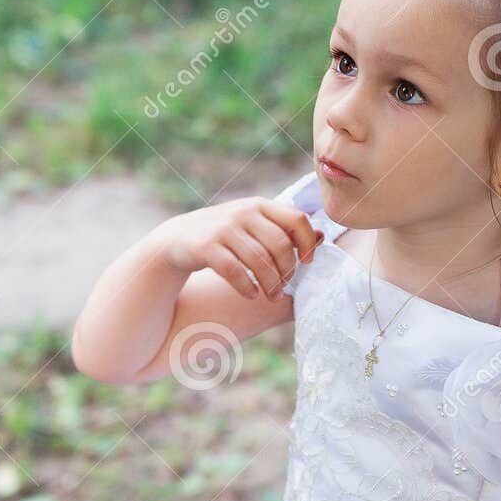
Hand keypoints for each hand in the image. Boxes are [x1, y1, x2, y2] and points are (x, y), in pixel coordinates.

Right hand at [157, 198, 322, 300]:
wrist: (178, 239)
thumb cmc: (225, 235)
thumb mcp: (253, 225)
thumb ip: (283, 229)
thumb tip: (322, 236)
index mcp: (260, 204)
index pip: (297, 219)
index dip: (308, 243)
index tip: (308, 262)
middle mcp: (243, 212)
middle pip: (280, 244)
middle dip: (288, 270)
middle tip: (285, 286)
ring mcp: (224, 228)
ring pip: (259, 261)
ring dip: (270, 284)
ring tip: (272, 295)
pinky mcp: (206, 246)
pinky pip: (235, 270)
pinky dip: (246, 286)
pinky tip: (251, 294)